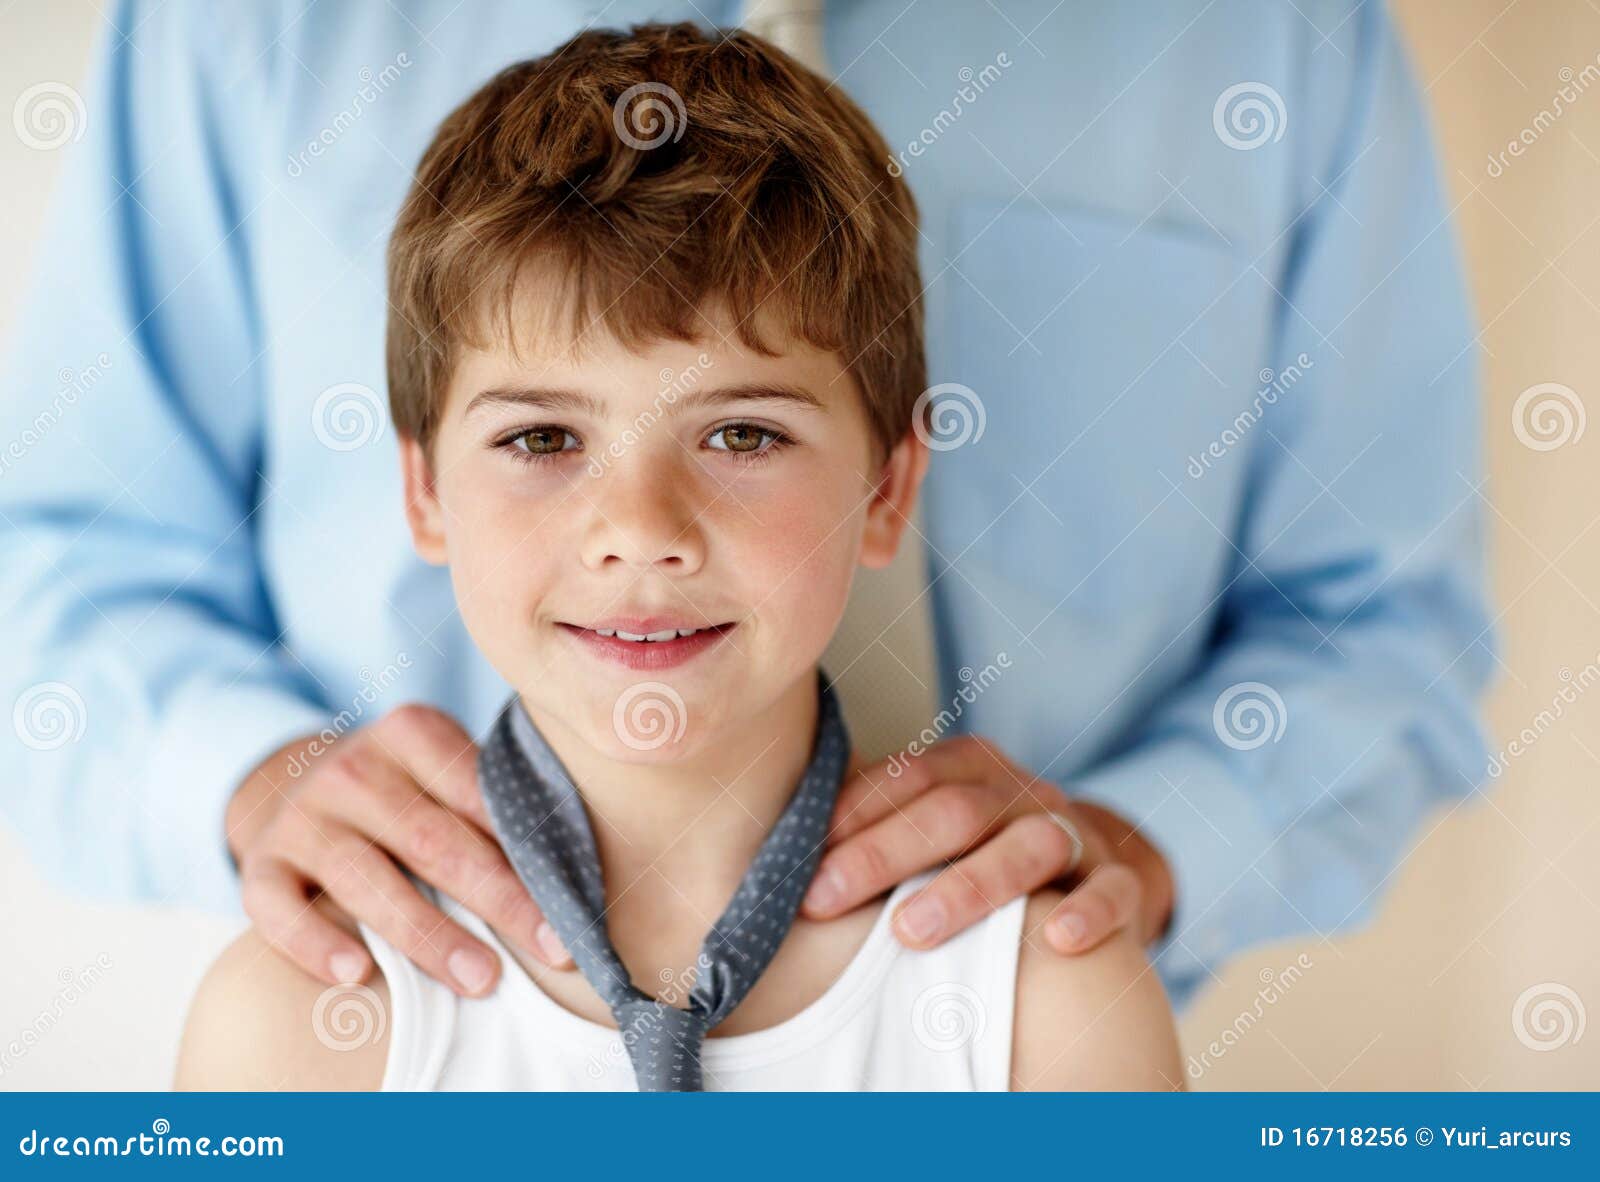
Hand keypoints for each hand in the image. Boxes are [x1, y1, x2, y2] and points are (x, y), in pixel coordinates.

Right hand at [225, 703, 572, 995]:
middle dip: (499, 901)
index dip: (529, 854)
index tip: (572, 906)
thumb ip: (496, 806)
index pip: (479, 796)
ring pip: (366, 880)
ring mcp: (301, 817)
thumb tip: (575, 873)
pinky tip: (357, 974)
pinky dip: (315, 943)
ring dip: (427, 935)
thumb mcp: (446, 774)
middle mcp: (352, 768)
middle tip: (549, 951)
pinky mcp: (261, 864)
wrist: (297, 787)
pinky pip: (278, 910)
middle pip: (434, 842)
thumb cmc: (406, 793)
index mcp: (412, 733)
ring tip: (481, 978)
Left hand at [802, 734, 1173, 953]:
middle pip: (954, 811)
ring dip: (966, 887)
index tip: (799, 858)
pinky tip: (1058, 941)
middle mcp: (1022, 792)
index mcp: (971, 768)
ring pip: (1026, 847)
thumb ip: (872, 823)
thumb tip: (773, 845)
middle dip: (882, 854)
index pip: (909, 777)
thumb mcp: (934, 824)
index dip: (853, 812)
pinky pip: (1113, 892)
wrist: (1097, 859)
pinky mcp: (1121, 881)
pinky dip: (1090, 914)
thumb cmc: (984, 847)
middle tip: (823, 898)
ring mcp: (1074, 833)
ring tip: (909, 931)